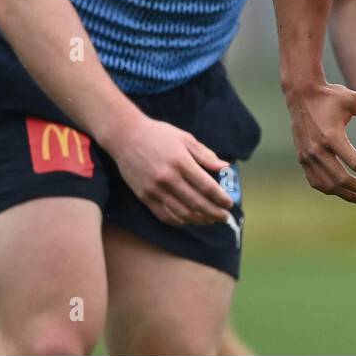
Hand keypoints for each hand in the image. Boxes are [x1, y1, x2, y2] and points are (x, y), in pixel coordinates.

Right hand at [105, 115, 233, 225]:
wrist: (125, 136)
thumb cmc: (159, 135)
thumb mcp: (185, 139)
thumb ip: (205, 155)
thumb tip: (225, 167)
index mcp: (181, 162)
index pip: (206, 186)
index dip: (220, 198)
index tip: (229, 204)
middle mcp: (168, 178)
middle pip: (196, 202)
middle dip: (214, 212)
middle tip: (225, 217)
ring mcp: (155, 189)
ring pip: (182, 212)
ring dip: (199, 219)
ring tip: (211, 220)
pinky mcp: (144, 196)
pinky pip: (164, 215)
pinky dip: (180, 221)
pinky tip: (190, 220)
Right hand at [287, 82, 355, 204]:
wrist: (301, 93)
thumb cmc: (330, 96)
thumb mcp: (353, 101)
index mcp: (332, 135)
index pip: (354, 163)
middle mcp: (318, 149)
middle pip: (341, 179)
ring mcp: (307, 155)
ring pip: (327, 185)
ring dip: (346, 194)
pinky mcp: (302, 157)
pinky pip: (315, 181)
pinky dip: (329, 189)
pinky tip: (342, 192)